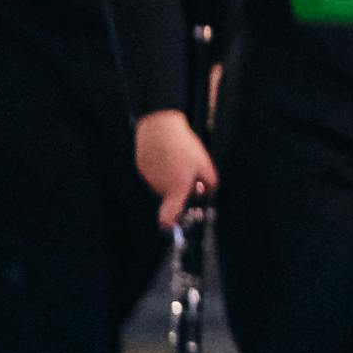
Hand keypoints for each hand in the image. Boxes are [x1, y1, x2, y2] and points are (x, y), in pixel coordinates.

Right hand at [132, 109, 217, 230]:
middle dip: (181, 193)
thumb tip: (207, 195)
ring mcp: (149, 179)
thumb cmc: (185, 146)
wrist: (160, 127)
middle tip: (191, 177)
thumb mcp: (205, 166)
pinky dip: (162, 171)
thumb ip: (210, 186)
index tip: (173, 226)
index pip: (168, 218)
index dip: (171, 225)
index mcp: (176, 189)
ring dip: (171, 181)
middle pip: (171, 199)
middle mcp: (160, 187)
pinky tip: (168, 157)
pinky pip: (155, 176)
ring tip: (178, 161)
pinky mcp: (142, 169)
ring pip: (163, 187)